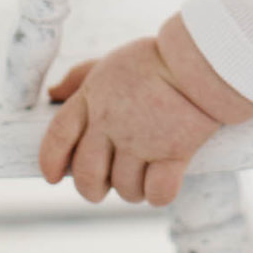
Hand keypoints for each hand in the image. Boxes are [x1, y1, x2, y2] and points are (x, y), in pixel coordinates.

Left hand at [40, 38, 224, 206]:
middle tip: (104, 185)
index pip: (58, 137)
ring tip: (142, 174)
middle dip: (91, 188)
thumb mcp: (110, 62)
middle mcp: (112, 124)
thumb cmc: (157, 58)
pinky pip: (157, 194)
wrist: (202, 59)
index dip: (50, 162)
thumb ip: (79, 79)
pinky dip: (157, 194)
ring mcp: (143, 141)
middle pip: (87, 175)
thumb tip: (52, 94)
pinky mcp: (174, 153)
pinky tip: (162, 181)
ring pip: (124, 188)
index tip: (53, 176)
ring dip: (131, 189)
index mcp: (93, 98)